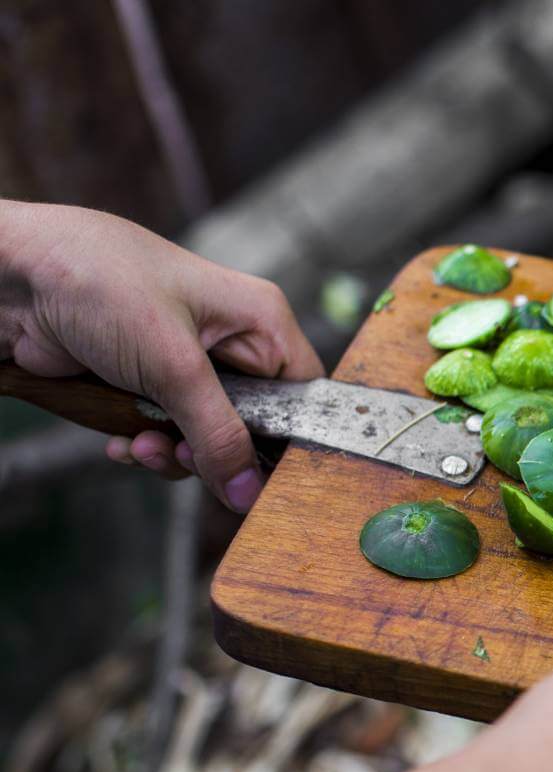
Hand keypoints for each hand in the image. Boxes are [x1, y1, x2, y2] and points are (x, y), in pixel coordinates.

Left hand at [0, 201, 322, 511]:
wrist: (10, 278)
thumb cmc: (99, 284)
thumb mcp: (173, 365)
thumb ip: (218, 435)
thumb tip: (248, 493)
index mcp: (260, 322)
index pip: (303, 397)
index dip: (289, 441)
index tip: (262, 477)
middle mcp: (230, 344)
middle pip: (254, 427)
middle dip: (215, 451)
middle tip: (183, 455)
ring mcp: (186, 365)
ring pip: (207, 439)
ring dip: (174, 454)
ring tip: (141, 445)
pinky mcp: (147, 384)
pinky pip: (167, 435)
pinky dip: (145, 447)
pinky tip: (121, 442)